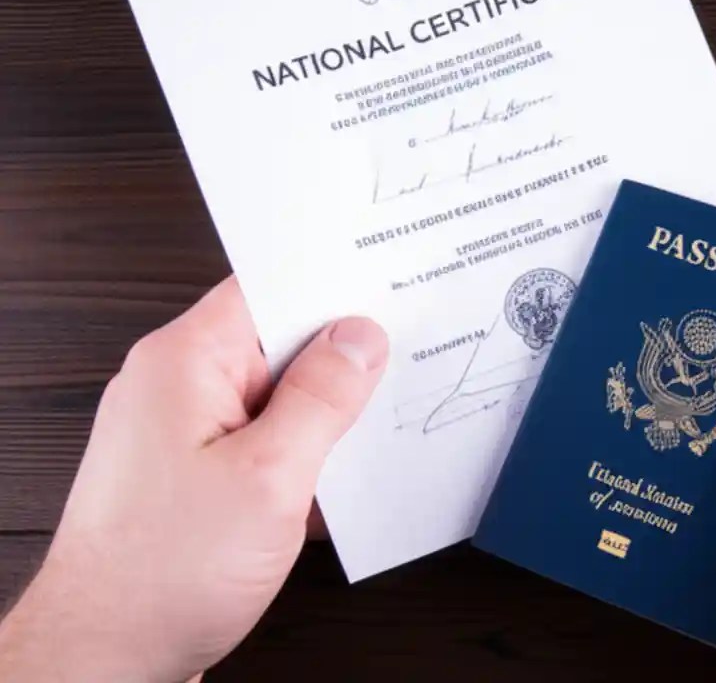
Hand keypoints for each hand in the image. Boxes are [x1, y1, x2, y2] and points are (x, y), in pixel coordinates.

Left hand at [0, 278, 387, 681]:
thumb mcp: (270, 476)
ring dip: (320, 420)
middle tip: (397, 374)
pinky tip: (329, 488)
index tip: (389, 293)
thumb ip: (321, 399)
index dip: (332, 285)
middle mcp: (173, 387)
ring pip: (272, 398)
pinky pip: (258, 442)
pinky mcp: (189, 476)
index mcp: (183, 362)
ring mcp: (179, 432)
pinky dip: (298, 457)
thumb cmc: (161, 575)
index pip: (267, 287)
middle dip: (338, 361)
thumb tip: (359, 339)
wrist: (103, 656)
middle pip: (275, 343)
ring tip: (363, 444)